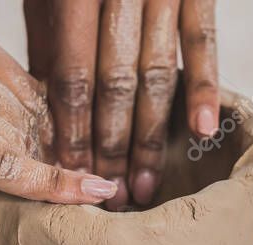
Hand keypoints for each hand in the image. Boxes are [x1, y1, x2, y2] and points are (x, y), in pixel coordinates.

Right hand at [0, 11, 116, 203]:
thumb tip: (5, 127)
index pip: (31, 87)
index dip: (51, 131)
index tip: (72, 157)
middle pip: (30, 119)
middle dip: (46, 156)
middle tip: (65, 185)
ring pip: (20, 144)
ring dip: (42, 174)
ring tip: (66, 197)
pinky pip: (4, 167)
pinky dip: (52, 185)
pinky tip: (87, 196)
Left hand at [24, 0, 218, 209]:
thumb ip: (50, 45)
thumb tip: (49, 115)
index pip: (72, 75)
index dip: (72, 129)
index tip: (69, 173)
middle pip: (116, 83)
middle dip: (110, 145)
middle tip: (109, 193)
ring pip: (158, 73)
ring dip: (150, 135)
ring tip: (144, 184)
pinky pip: (203, 42)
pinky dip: (204, 88)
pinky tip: (200, 132)